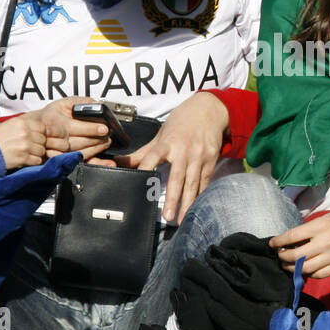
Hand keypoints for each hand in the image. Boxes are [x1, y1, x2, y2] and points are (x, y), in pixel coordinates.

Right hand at [0, 113, 47, 169]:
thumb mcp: (10, 125)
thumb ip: (25, 125)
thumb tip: (41, 128)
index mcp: (22, 123)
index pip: (43, 128)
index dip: (41, 134)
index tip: (36, 138)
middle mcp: (25, 133)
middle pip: (44, 140)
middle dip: (39, 145)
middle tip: (32, 148)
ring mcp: (24, 146)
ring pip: (42, 151)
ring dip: (37, 154)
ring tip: (28, 154)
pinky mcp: (23, 158)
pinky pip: (37, 161)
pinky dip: (34, 162)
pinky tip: (27, 160)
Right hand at [26, 97, 112, 160]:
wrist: (33, 130)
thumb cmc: (50, 116)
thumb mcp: (63, 103)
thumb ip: (80, 102)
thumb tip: (97, 104)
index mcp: (55, 122)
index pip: (75, 127)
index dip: (91, 129)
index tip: (104, 129)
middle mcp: (54, 138)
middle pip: (78, 142)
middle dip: (96, 140)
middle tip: (108, 136)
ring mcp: (55, 151)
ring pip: (78, 153)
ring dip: (95, 150)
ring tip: (105, 143)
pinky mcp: (59, 160)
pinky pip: (78, 163)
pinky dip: (93, 163)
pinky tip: (105, 162)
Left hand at [116, 91, 228, 223]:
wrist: (208, 110)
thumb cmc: (180, 123)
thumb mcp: (160, 135)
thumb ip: (142, 153)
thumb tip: (118, 163)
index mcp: (167, 142)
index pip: (152, 158)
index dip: (145, 169)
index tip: (140, 184)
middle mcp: (183, 150)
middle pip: (176, 177)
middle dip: (172, 198)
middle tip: (167, 216)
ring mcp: (198, 155)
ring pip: (192, 183)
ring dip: (187, 203)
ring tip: (181, 219)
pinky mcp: (211, 159)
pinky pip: (204, 181)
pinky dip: (200, 195)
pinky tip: (195, 207)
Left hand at [269, 207, 329, 279]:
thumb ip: (313, 228)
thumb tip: (294, 238)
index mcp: (322, 226)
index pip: (292, 236)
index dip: (278, 241)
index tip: (271, 243)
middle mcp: (326, 242)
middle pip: (296, 255)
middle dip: (283, 256)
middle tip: (278, 254)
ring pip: (306, 268)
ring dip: (293, 267)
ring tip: (287, 264)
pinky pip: (320, 274)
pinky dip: (309, 273)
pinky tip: (305, 269)